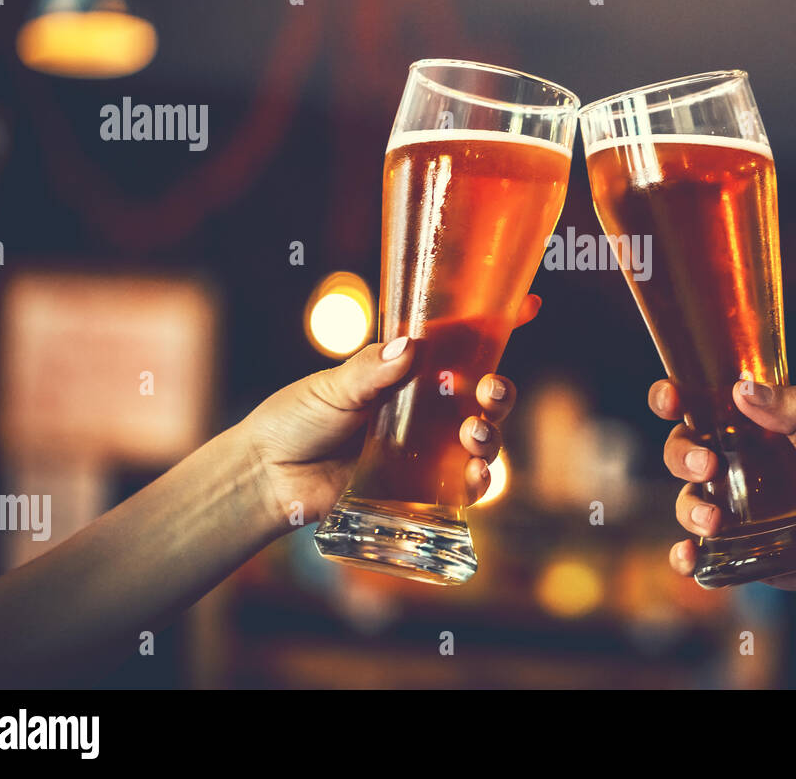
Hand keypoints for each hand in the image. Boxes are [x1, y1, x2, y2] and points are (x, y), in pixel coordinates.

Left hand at [238, 295, 541, 532]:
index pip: (462, 344)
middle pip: (485, 396)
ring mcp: (427, 449)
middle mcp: (427, 409)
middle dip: (500, 391)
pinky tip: (474, 473)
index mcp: (410, 372)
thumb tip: (408, 346)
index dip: (498, 324)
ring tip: (472, 433)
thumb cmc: (294, 420)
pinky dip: (478, 480)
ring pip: (484, 439)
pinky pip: (464, 486)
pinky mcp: (420, 489)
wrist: (267, 476)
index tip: (529, 305)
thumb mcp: (331, 386)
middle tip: (489, 391)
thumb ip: (371, 370)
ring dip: (491, 433)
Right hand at [650, 378, 795, 599]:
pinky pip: (707, 557)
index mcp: (761, 429)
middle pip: (684, 452)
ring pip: (689, 503)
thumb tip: (743, 388)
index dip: (675, 397)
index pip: (703, 404)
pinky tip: (691, 558)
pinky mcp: (751, 555)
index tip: (673, 399)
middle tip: (706, 463)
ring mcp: (744, 512)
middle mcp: (744, 467)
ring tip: (714, 520)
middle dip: (681, 454)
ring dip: (688, 508)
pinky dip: (689, 558)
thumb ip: (795, 412)